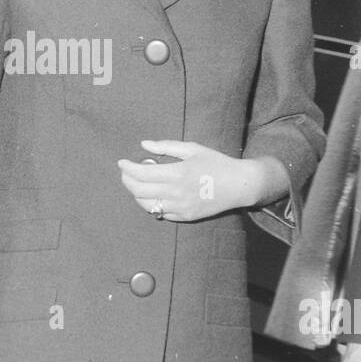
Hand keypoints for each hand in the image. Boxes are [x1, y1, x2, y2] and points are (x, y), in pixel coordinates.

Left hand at [116, 140, 266, 221]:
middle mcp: (176, 193)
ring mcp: (180, 207)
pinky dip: (151, 203)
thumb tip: (144, 144)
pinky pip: (160, 213)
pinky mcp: (184, 217)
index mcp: (177, 173)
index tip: (121, 162)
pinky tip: (154, 194)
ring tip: (139, 183)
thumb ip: (166, 147)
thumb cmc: (216, 162)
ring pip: (146, 205)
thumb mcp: (192, 149)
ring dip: (137, 193)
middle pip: (139, 190)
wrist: (238, 185)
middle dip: (127, 180)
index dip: (127, 168)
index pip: (142, 173)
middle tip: (126, 172)